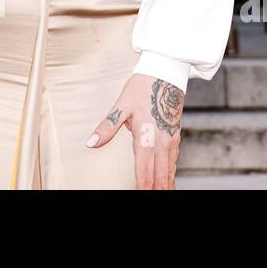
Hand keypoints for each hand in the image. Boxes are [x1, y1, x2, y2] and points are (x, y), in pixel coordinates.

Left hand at [87, 72, 184, 188]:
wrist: (166, 71)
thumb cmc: (143, 86)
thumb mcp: (121, 105)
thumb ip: (108, 126)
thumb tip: (91, 142)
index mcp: (146, 136)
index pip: (144, 168)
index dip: (143, 184)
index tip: (142, 193)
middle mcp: (161, 140)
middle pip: (160, 172)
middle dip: (157, 187)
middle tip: (153, 196)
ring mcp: (170, 138)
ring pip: (169, 167)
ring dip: (166, 182)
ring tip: (164, 192)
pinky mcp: (175, 133)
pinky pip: (174, 158)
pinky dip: (171, 171)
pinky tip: (169, 177)